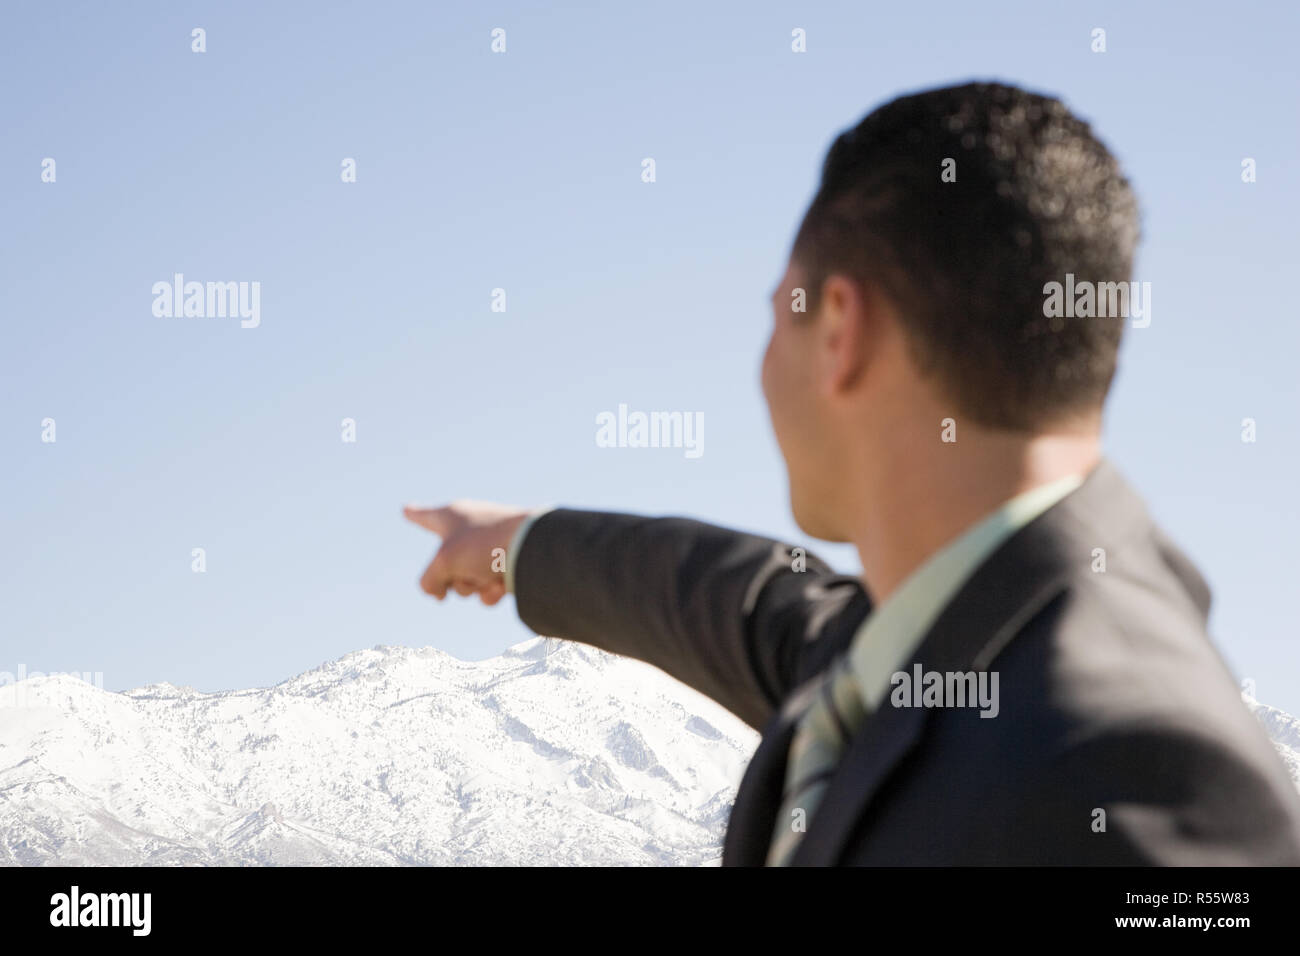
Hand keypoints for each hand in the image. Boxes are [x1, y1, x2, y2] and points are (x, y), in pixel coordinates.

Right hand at [403, 500, 531, 605]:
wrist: (535, 550)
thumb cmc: (487, 543)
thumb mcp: (445, 561)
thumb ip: (430, 580)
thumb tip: (438, 593)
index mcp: (452, 517)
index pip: (425, 516)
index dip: (415, 514)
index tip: (407, 510)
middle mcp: (469, 531)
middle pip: (443, 567)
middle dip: (450, 578)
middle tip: (464, 569)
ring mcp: (488, 551)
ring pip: (464, 583)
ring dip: (472, 586)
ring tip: (488, 574)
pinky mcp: (507, 568)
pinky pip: (486, 590)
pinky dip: (491, 592)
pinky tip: (502, 584)